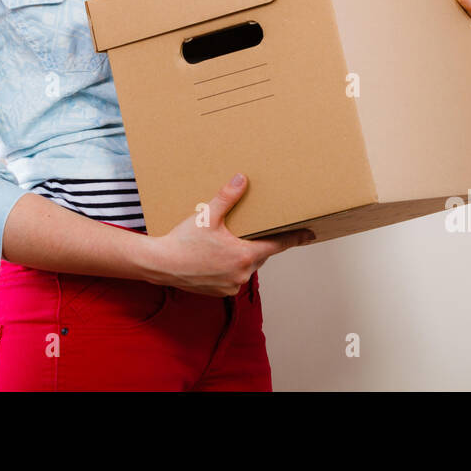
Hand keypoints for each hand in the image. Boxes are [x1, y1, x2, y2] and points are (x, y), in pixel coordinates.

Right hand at [140, 174, 313, 296]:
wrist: (160, 265)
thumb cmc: (184, 241)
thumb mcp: (207, 216)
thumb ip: (227, 197)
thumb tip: (242, 178)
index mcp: (245, 254)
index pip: (278, 244)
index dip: (295, 238)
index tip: (309, 235)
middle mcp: (243, 273)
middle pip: (261, 255)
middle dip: (258, 242)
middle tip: (251, 230)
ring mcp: (231, 285)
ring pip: (247, 267)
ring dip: (242, 256)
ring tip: (228, 243)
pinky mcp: (220, 292)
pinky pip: (233, 277)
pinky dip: (230, 267)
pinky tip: (216, 257)